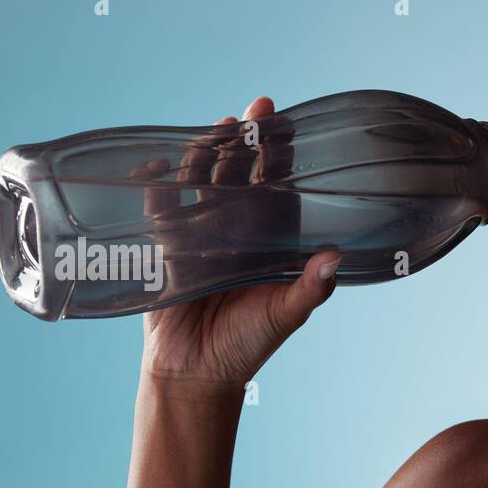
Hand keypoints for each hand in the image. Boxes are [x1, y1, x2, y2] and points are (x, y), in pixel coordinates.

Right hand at [129, 96, 340, 393]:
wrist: (195, 374)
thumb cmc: (247, 346)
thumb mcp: (285, 315)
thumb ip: (310, 288)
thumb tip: (333, 258)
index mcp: (269, 244)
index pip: (277, 191)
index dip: (280, 159)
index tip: (283, 126)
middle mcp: (237, 234)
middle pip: (238, 178)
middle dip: (243, 145)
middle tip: (249, 113)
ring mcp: (200, 237)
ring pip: (200, 185)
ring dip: (204, 157)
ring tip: (213, 130)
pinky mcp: (166, 248)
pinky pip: (158, 209)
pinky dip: (154, 186)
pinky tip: (153, 164)